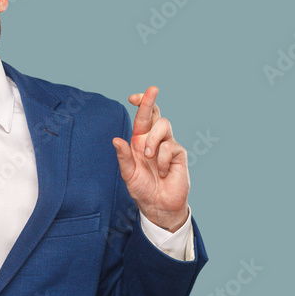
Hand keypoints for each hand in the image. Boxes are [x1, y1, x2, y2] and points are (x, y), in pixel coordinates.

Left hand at [111, 86, 189, 231]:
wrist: (159, 205)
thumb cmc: (142, 189)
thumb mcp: (128, 174)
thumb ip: (123, 157)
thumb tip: (116, 140)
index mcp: (140, 141)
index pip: (141, 118)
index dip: (140, 104)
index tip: (133, 97)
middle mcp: (154, 140)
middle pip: (154, 114)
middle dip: (151, 101)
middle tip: (152, 89)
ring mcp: (167, 145)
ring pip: (163, 125)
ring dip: (153, 140)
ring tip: (148, 157)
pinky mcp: (178, 153)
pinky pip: (169, 146)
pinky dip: (161, 160)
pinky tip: (163, 173)